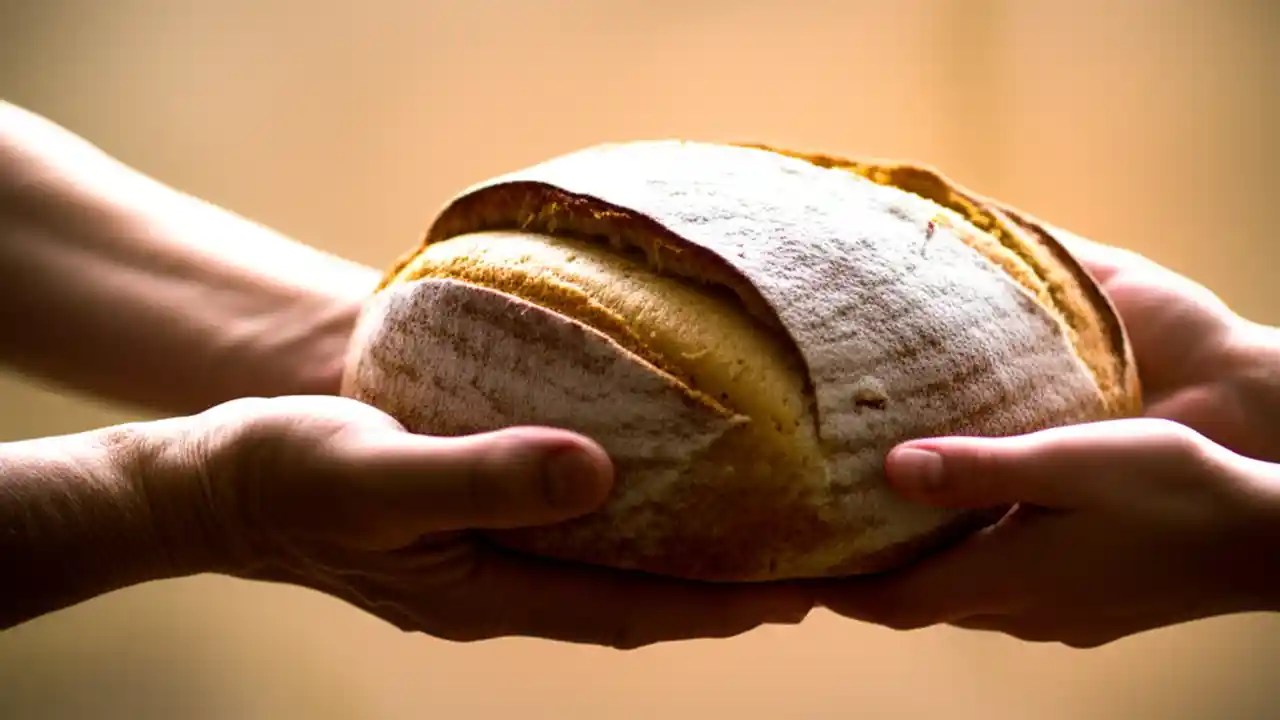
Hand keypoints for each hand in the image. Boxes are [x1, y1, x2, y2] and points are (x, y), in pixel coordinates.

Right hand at [152, 396, 811, 648]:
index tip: (805, 593)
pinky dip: (622, 515)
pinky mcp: (464, 521)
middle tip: (810, 564)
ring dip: (680, 554)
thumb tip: (595, 472)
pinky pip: (563, 526)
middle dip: (723, 591)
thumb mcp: (379, 475)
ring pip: (604, 565)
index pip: (632, 611)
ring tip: (756, 527)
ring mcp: (481, 557)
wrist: (208, 479)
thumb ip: (482, 477)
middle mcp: (498, 585)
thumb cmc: (285, 474)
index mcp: (487, 592)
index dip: (721, 608)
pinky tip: (645, 479)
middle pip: (634, 598)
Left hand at [816, 233, 1279, 647]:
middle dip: (867, 581)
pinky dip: (968, 568)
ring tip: (883, 528)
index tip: (784, 575)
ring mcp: (1057, 616)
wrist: (1266, 538)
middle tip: (822, 541)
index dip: (835, 592)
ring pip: (962, 599)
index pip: (892, 604)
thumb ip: (979, 468)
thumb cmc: (1173, 490)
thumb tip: (892, 471)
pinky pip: (1004, 593)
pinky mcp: (1088, 609)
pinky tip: (975, 530)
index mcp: (1005, 578)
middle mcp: (1021, 610)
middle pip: (919, 606)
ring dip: (919, 573)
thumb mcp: (1068, 462)